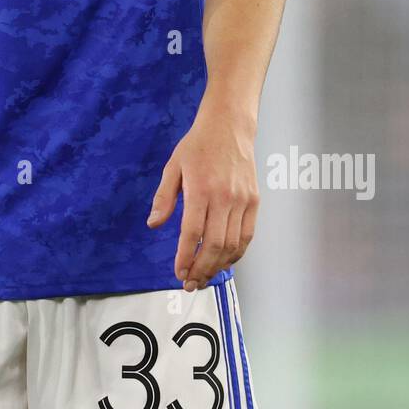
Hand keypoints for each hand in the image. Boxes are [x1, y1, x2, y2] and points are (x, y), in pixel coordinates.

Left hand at [146, 108, 259, 288]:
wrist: (229, 126)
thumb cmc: (198, 145)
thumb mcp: (173, 167)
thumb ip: (163, 198)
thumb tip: (154, 225)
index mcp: (201, 189)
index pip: (192, 233)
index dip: (185, 257)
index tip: (178, 273)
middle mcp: (224, 197)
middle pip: (214, 245)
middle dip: (201, 269)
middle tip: (190, 283)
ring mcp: (242, 200)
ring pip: (232, 244)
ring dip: (218, 266)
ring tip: (205, 277)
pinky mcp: (254, 201)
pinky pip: (247, 235)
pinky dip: (237, 253)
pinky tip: (224, 261)